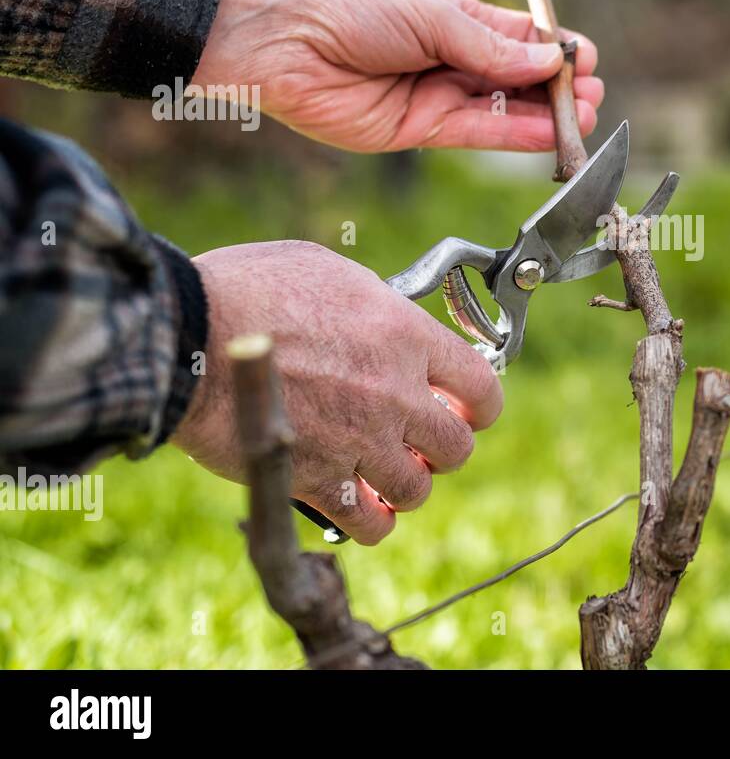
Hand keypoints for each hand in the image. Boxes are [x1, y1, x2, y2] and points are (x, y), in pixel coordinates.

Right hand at [175, 241, 501, 544]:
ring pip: (417, 489)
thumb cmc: (245, 288)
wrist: (187, 334)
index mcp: (405, 336)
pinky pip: (370, 523)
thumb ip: (371, 302)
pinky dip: (370, 521)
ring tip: (383, 474)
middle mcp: (396, 394)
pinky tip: (358, 506)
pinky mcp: (318, 480)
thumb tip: (384, 313)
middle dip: (442, 448)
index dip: (479, 404)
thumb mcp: (325, 269)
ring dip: (404, 485)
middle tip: (417, 442)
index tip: (467, 409)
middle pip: (457, 447)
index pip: (481, 384)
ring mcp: (360, 441)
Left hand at [191, 0, 602, 152]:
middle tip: (595, 99)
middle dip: (558, 89)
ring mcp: (436, 95)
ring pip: (504, 110)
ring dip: (546, 116)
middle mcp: (450, 57)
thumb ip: (491, 48)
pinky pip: (479, 134)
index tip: (588, 61)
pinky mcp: (419, 130)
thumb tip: (550, 63)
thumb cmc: (351, 4)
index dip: (556, 50)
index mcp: (456, 16)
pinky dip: (516, 136)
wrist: (282, 39)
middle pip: (519, 78)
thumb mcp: (433, 15)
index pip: (520, 37)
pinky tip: (549, 134)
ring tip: (585, 120)